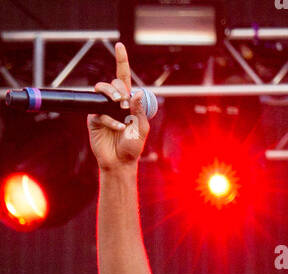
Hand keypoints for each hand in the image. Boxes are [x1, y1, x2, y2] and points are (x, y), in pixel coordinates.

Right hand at [87, 41, 149, 169]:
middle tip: (124, 101)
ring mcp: (102, 108)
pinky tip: (118, 128)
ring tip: (119, 105)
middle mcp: (113, 102)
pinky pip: (99, 111)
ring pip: (101, 90)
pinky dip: (110, 119)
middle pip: (113, 83)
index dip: (121, 61)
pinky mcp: (93, 118)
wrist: (120, 162)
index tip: (120, 45)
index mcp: (127, 102)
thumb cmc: (132, 146)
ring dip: (111, 94)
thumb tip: (138, 93)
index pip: (124, 78)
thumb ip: (140, 111)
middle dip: (118, 88)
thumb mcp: (142, 128)